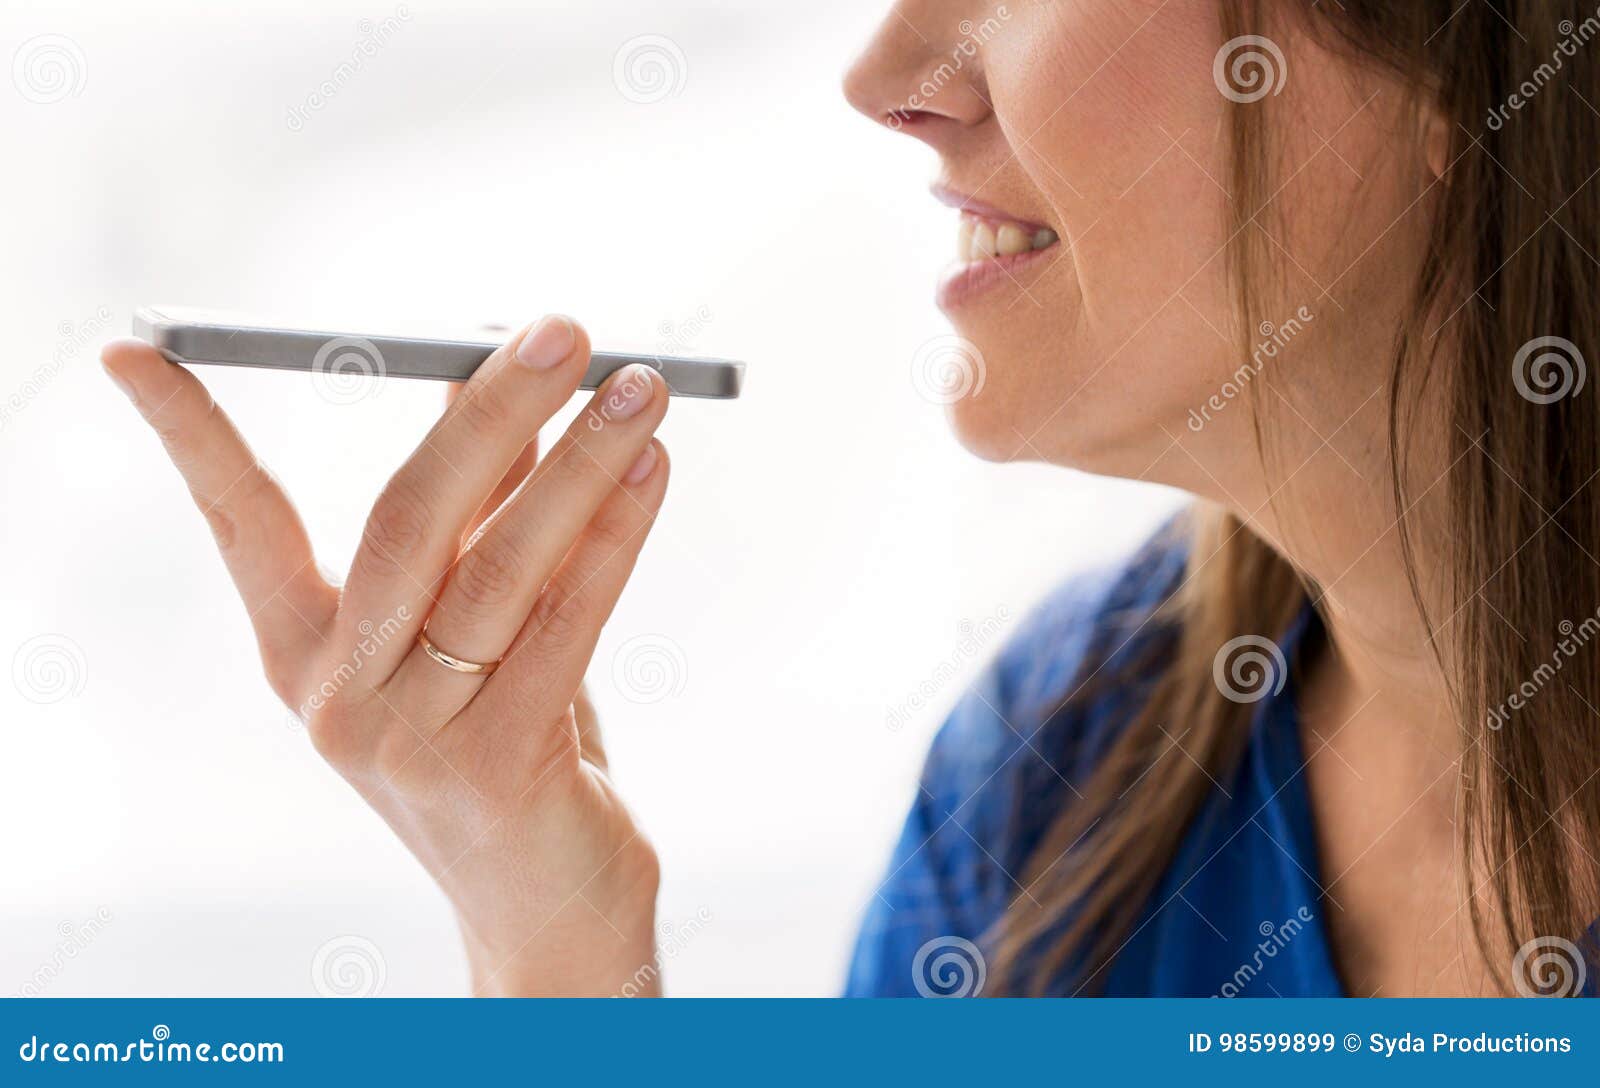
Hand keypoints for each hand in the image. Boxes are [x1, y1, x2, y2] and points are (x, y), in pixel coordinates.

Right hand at [102, 317, 669, 995]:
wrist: (546, 905)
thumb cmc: (507, 743)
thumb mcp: (471, 625)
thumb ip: (477, 514)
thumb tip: (495, 382)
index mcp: (307, 653)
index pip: (237, 524)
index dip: (191, 438)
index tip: (142, 353)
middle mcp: (340, 694)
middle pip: (404, 521)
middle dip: (488, 413)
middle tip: (562, 331)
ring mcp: (413, 742)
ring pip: (498, 569)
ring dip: (577, 465)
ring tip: (640, 390)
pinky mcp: (499, 770)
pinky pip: (564, 624)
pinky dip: (613, 536)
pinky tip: (650, 471)